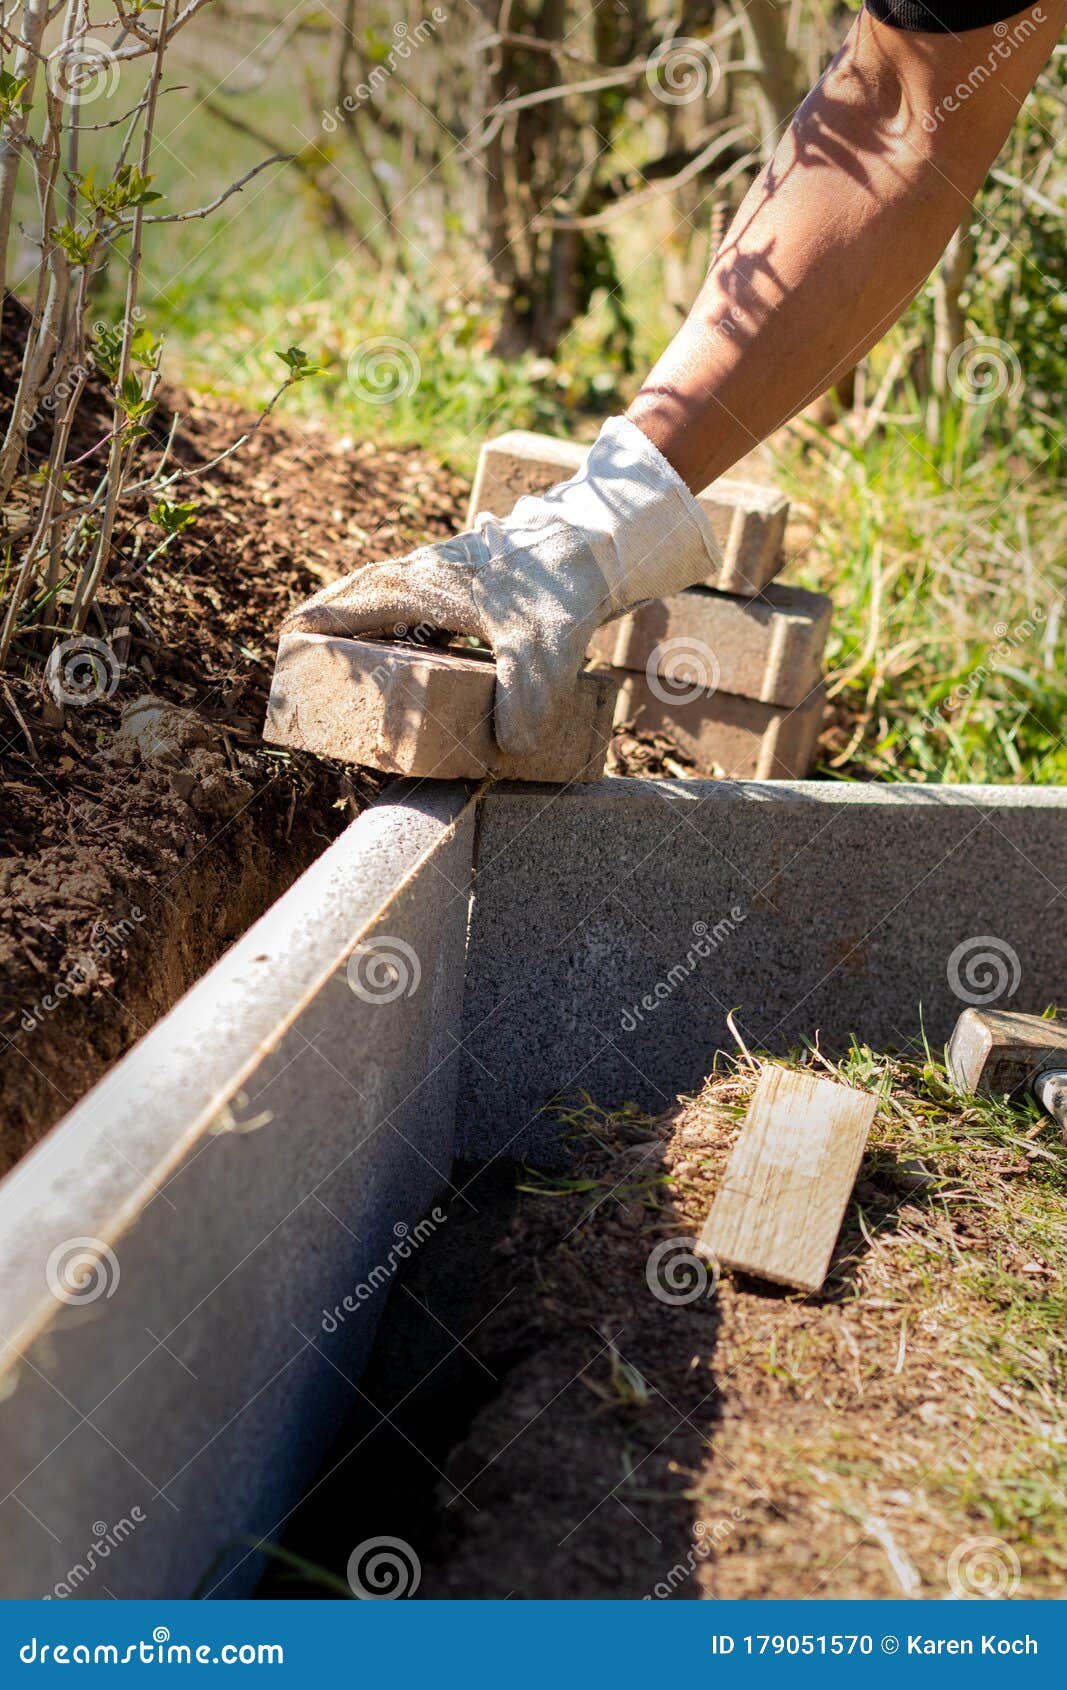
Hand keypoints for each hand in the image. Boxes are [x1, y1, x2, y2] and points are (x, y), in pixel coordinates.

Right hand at [281, 416, 719, 754]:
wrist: (591, 543)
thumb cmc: (559, 589)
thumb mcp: (542, 651)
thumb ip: (522, 702)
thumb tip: (504, 750)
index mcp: (411, 586)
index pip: (334, 612)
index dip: (303, 641)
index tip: (280, 666)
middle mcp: (412, 576)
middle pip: (344, 604)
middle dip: (318, 638)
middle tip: (297, 675)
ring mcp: (432, 576)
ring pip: (372, 601)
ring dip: (351, 631)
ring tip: (335, 672)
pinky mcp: (455, 585)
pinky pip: (402, 606)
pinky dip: (386, 629)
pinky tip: (399, 658)